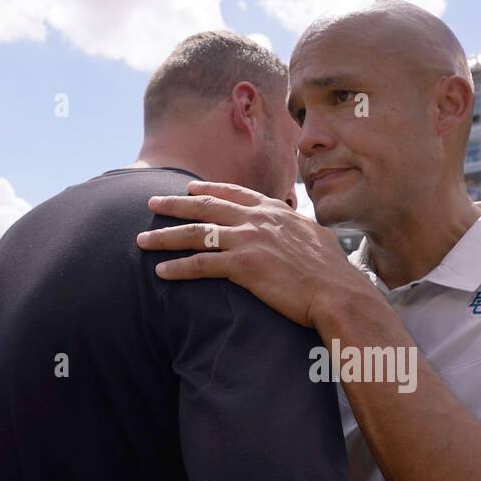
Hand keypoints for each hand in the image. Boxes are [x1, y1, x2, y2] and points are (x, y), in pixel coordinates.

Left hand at [136, 181, 377, 328]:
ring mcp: (248, 241)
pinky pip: (200, 264)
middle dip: (175, 204)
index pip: (235, 193)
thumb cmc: (334, 272)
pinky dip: (178, 267)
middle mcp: (257, 220)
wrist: (338, 292)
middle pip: (206, 207)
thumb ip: (301, 229)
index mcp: (275, 211)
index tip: (190, 188)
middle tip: (151, 202)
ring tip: (142, 239)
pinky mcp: (242, 267)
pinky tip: (161, 271)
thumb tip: (303, 228)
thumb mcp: (318, 238)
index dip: (209, 190)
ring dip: (165, 236)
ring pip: (196, 233)